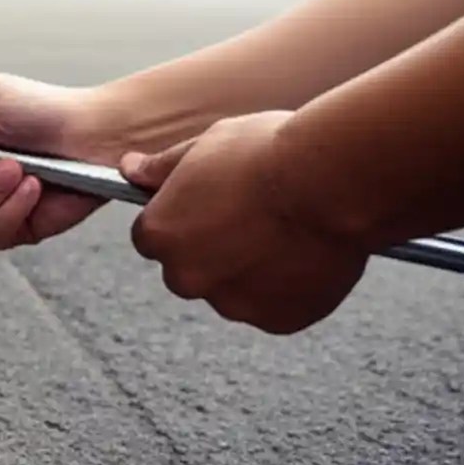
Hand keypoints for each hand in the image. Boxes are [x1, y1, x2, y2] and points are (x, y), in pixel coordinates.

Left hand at [121, 111, 368, 334]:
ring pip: (231, 290)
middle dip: (211, 251)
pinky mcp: (276, 320)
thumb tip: (130, 169)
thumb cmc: (266, 153)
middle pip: (188, 270)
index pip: (153, 238)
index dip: (181, 220)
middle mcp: (186, 277)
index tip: (209, 206)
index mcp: (160, 235)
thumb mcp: (206, 143)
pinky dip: (285, 287)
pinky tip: (305, 254)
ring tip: (285, 232)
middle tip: (251, 218)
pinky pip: (273, 306)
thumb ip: (163, 167)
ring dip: (248, 270)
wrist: (333, 181)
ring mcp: (232, 304)